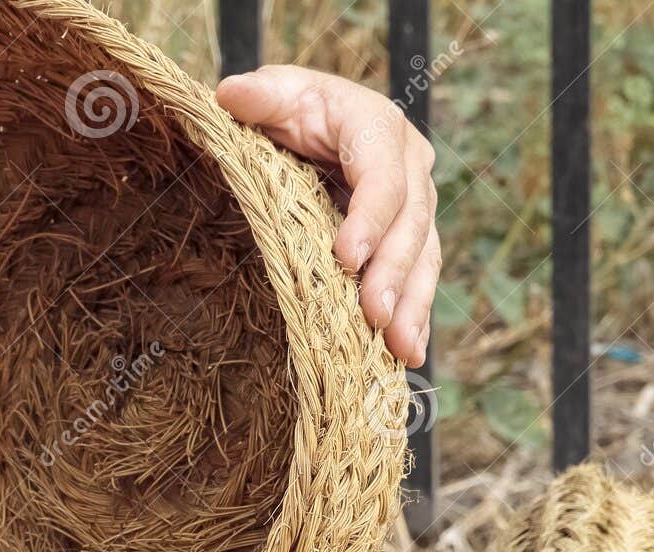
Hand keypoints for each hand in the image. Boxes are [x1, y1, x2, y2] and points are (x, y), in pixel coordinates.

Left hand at [217, 65, 439, 366]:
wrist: (318, 119)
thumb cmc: (295, 107)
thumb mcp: (277, 94)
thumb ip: (261, 96)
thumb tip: (230, 94)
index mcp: (379, 128)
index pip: (382, 178)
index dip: (368, 219)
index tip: (346, 258)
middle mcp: (410, 167)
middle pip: (410, 226)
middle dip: (394, 275)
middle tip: (374, 316)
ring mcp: (416, 205)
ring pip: (423, 258)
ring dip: (412, 306)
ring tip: (400, 349)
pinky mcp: (411, 238)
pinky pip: (419, 279)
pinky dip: (414, 317)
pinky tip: (406, 355)